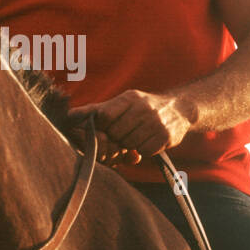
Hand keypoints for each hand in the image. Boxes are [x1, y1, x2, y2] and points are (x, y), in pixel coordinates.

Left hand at [67, 90, 193, 161]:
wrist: (180, 109)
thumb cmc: (143, 107)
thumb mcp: (122, 102)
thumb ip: (97, 109)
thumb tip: (69, 115)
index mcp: (130, 98)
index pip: (104, 115)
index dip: (102, 126)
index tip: (106, 128)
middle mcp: (143, 107)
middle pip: (116, 133)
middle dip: (117, 138)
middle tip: (124, 134)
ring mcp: (155, 122)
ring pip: (130, 144)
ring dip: (131, 145)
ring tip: (137, 137)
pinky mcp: (165, 137)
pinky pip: (144, 151)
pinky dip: (144, 150)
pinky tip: (148, 141)